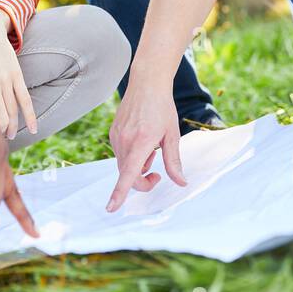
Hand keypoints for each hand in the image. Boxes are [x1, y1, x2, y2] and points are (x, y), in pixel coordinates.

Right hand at [105, 79, 185, 211]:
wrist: (147, 84)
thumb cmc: (162, 108)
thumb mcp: (172, 135)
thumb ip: (174, 161)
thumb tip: (181, 183)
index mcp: (142, 141)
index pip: (129, 173)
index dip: (120, 192)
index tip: (111, 207)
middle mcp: (125, 140)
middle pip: (127, 174)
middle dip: (142, 181)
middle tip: (157, 174)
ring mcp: (116, 136)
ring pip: (123, 165)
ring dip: (137, 167)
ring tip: (151, 151)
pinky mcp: (113, 133)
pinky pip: (121, 154)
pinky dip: (131, 157)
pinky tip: (142, 143)